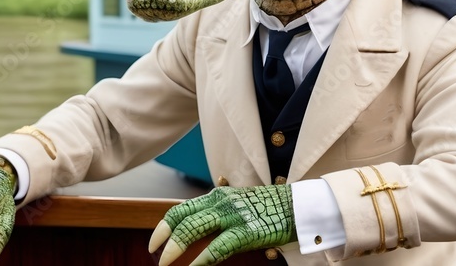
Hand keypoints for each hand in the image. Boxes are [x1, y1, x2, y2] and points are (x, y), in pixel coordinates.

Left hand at [148, 185, 295, 265]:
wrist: (301, 206)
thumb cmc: (269, 210)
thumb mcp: (238, 207)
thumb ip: (217, 216)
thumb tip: (195, 233)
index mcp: (217, 197)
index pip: (181, 210)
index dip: (163, 226)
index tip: (154, 242)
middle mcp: (221, 202)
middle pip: (182, 218)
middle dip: (164, 238)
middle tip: (155, 256)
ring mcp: (233, 215)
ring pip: (194, 229)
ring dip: (175, 248)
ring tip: (165, 263)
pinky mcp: (248, 231)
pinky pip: (219, 246)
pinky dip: (202, 259)